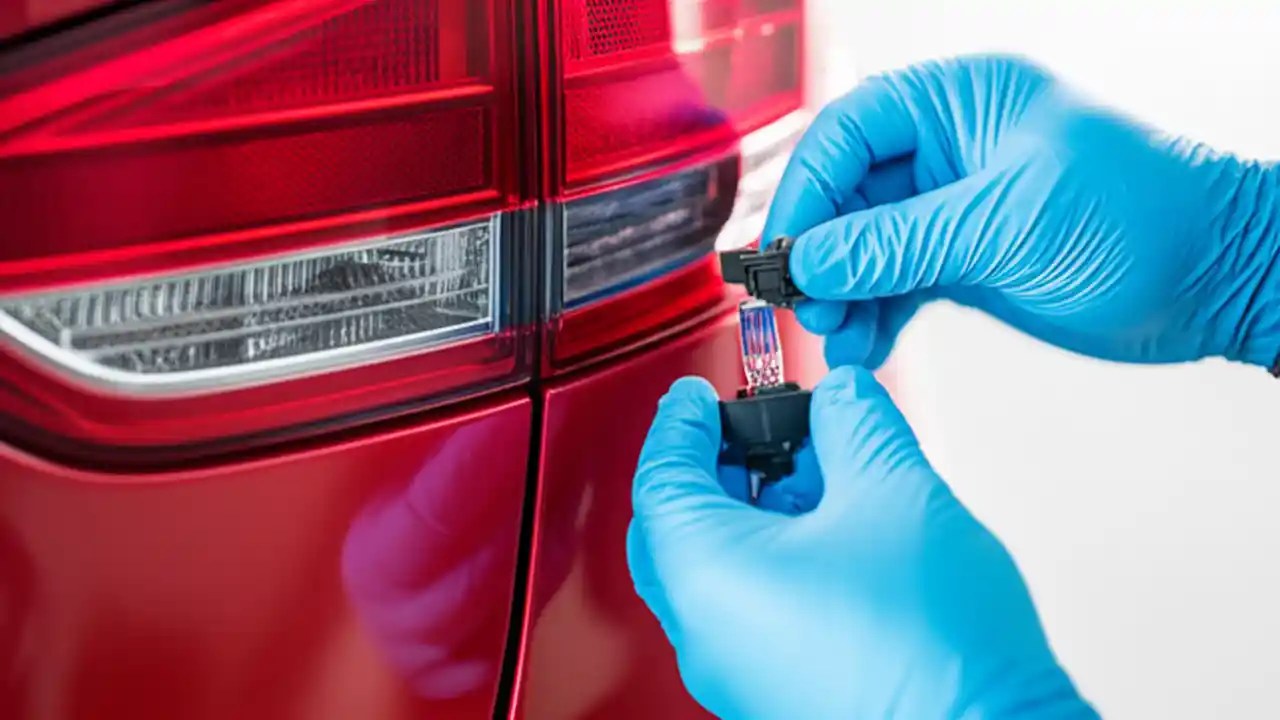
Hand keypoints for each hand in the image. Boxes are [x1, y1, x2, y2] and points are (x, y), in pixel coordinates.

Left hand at [627, 367, 1097, 718]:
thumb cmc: (933, 652)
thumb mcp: (896, 495)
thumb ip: (856, 425)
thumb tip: (840, 398)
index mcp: (704, 574)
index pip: (661, 476)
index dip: (681, 421)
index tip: (698, 396)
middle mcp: (704, 632)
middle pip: (676, 526)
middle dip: (714, 468)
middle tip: (754, 431)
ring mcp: (735, 672)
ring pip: (714, 571)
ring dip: (753, 514)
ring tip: (818, 478)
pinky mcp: (772, 693)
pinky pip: (745, 611)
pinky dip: (771, 561)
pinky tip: (835, 539)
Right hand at [764, 54, 1279, 368]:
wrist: (1218, 279)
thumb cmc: (1145, 217)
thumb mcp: (1007, 222)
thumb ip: (900, 242)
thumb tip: (813, 258)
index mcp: (958, 104)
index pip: (849, 132)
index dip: (808, 189)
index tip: (788, 247)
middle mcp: (948, 151)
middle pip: (847, 193)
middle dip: (821, 251)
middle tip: (807, 302)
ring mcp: (954, 208)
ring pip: (865, 246)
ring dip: (843, 292)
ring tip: (837, 334)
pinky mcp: (965, 260)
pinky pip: (896, 283)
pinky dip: (876, 315)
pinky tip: (866, 346)